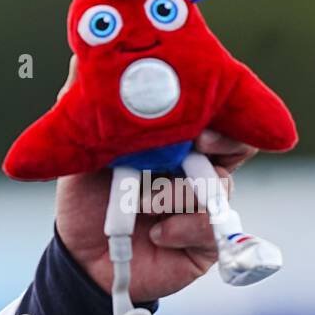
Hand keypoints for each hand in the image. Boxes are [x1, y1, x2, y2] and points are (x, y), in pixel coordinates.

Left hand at [50, 57, 259, 301]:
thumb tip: (77, 57)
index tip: (201, 113)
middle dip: (221, 142)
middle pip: (238, 142)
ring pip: (219, 186)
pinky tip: (156, 233)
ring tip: (141, 202)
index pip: (217, 111)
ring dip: (177, 194)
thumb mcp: (81, 151)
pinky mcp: (206, 240)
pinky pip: (212, 228)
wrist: (81, 257)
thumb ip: (84, 108)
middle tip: (199, 146)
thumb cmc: (87, 199)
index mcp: (178, 138)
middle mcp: (199, 166)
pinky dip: (182, 227)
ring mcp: (205, 203)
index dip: (221, 106)